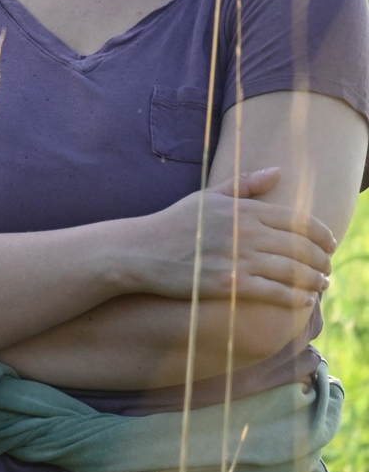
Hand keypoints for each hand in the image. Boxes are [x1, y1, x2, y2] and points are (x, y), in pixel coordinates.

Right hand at [132, 168, 335, 306]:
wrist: (140, 251)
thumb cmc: (173, 224)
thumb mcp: (208, 197)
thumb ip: (245, 185)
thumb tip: (278, 172)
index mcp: (245, 210)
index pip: (300, 222)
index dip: (323, 235)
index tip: (331, 244)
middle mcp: (247, 232)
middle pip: (302, 247)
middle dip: (323, 259)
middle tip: (328, 267)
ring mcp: (239, 259)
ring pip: (294, 271)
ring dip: (315, 280)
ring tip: (322, 284)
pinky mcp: (231, 284)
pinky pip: (276, 292)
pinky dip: (297, 297)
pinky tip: (306, 300)